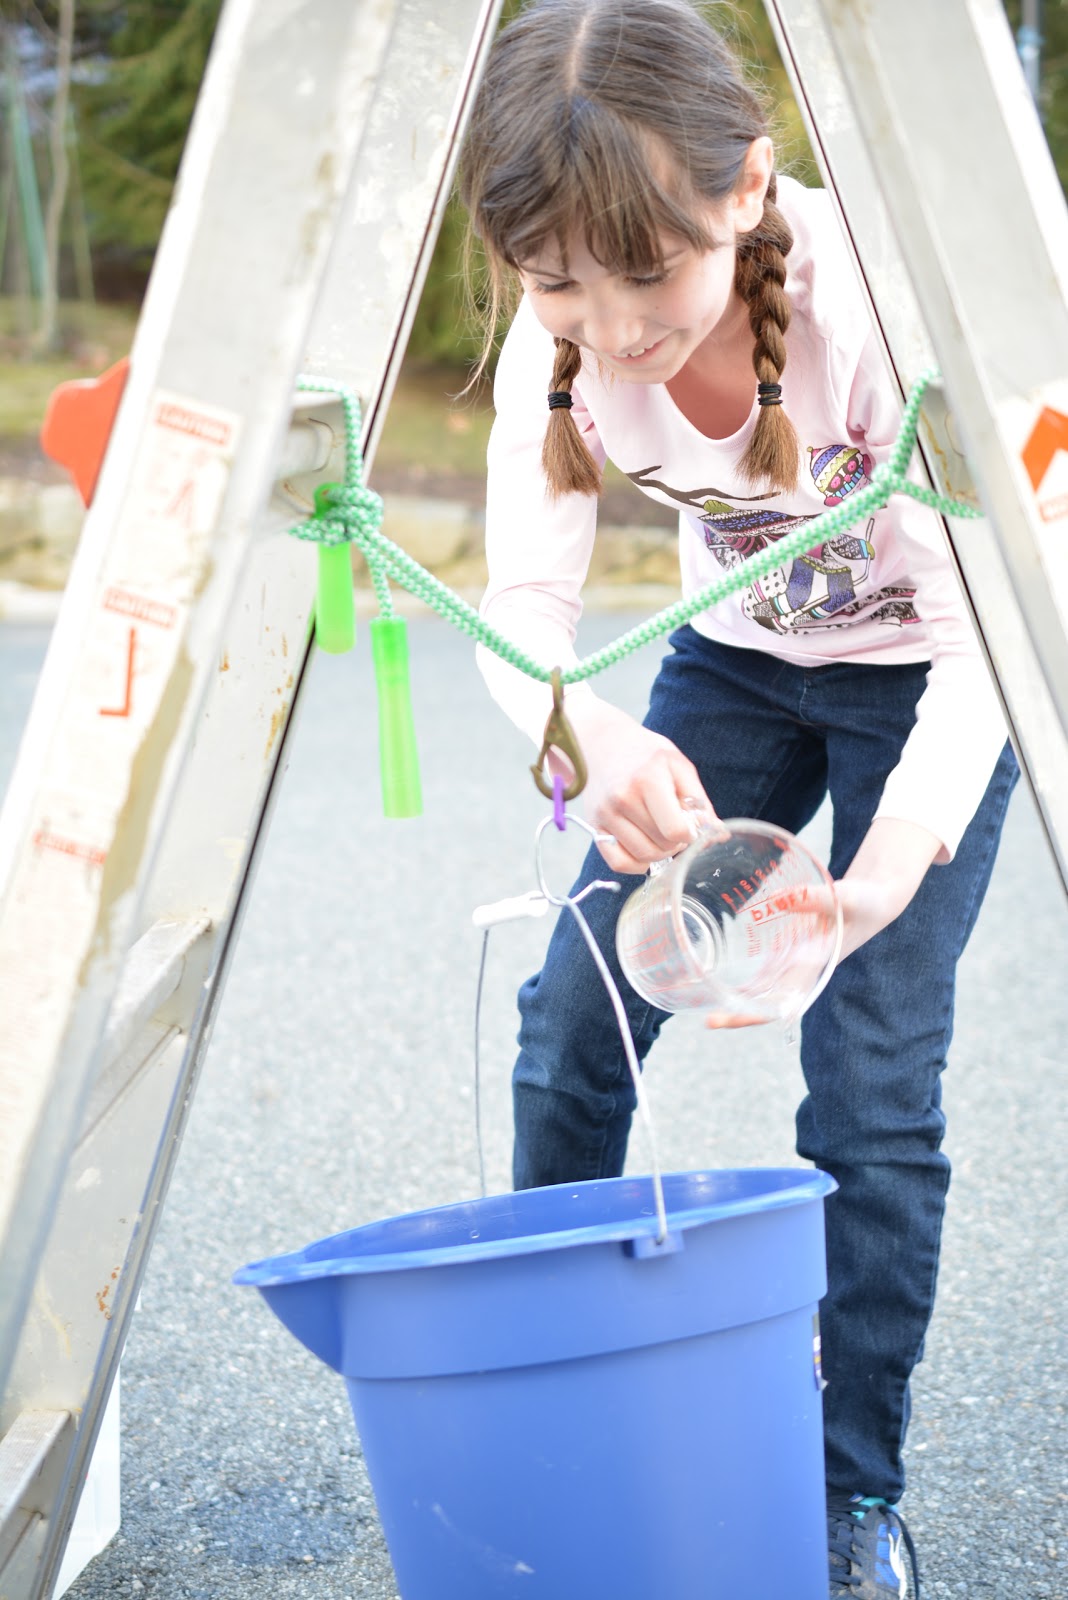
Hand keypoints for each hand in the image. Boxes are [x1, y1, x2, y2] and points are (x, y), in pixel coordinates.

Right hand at [561, 698, 720, 874]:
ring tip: (659, 833)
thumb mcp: (679, 766)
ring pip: (643, 857)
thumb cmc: (645, 754)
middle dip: (675, 842)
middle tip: (674, 826)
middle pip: (661, 846)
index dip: (690, 834)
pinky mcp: (594, 826)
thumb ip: (699, 801)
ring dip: (658, 853)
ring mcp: (605, 815)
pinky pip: (619, 863)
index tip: (689, 825)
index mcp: (648, 780)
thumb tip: (718, 835)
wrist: (603, 744)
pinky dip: (636, 863)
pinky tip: (643, 846)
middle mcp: (622, 799)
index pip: (675, 831)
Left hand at [704, 817, 943, 1029]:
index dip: (755, 1013)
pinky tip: (725, 977)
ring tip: (705, 999)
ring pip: (764, 988)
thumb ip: (816, 897)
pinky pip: (767, 969)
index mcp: (816, 967)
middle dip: (737, 1012)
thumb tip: (781, 898)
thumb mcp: (847, 897)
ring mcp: (796, 961)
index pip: (783, 1002)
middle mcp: (803, 970)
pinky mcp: (793, 949)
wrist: (875, 900)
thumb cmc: (865, 901)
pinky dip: (748, 976)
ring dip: (737, 997)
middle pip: (767, 1001)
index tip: (730, 1020)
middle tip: (707, 1020)